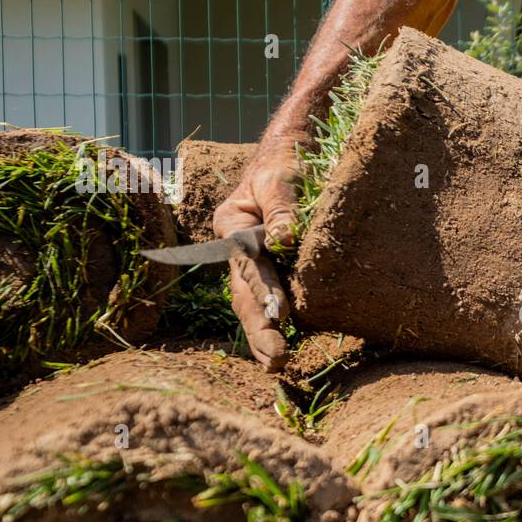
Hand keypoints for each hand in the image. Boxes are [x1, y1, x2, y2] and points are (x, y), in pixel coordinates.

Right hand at [212, 146, 299, 370]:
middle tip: (278, 359)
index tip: (282, 313)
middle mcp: (238, 251)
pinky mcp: (274, 272)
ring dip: (263, 337)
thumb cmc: (283, 163)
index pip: (248, 263)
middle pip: (243, 295)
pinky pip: (270, 303)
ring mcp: (254, 264)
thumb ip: (281, 209)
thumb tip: (285, 238)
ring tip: (277, 365)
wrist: (288, 156)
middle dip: (259, 329)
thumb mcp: (280, 180)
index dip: (263, 289)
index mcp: (232, 227)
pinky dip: (274, 328)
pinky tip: (282, 354)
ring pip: (253, 306)